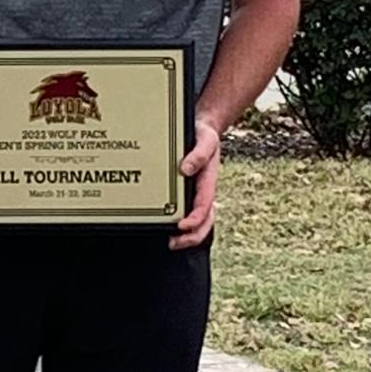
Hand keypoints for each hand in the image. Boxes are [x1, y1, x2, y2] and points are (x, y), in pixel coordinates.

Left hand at [172, 118, 221, 249]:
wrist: (203, 128)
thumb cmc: (204, 135)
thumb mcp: (206, 139)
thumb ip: (199, 153)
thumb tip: (186, 168)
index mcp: (208, 181)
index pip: (205, 206)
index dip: (195, 219)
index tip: (183, 225)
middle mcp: (202, 192)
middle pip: (204, 222)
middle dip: (192, 237)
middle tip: (174, 243)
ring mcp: (194, 194)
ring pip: (196, 223)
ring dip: (185, 236)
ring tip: (170, 242)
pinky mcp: (184, 193)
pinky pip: (183, 212)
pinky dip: (176, 225)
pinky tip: (162, 226)